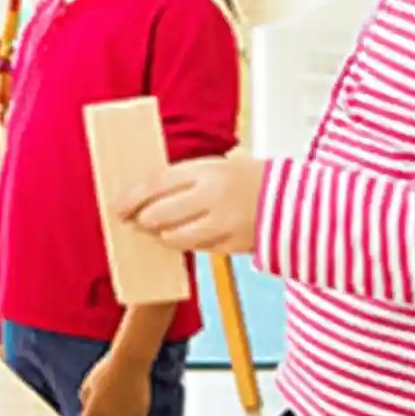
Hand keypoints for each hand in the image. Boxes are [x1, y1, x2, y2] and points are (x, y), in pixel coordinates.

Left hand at [77, 355, 149, 415]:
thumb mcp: (90, 380)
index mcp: (94, 410)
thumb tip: (86, 408)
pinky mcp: (140, 413)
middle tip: (103, 412)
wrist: (129, 363)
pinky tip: (132, 408)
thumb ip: (84, 396)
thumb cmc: (107, 369)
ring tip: (120, 411)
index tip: (87, 414)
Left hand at [116, 157, 266, 253]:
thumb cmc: (248, 180)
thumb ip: (184, 180)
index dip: (131, 197)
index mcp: (206, 170)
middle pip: (160, 214)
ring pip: (175, 237)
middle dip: (142, 220)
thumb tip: (145, 196)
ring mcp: (223, 223)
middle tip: (134, 221)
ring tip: (158, 230)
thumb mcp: (216, 167)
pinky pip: (197, 248)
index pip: (155, 184)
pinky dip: (186, 244)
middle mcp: (213, 196)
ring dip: (161, 236)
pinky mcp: (232, 244)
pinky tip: (182, 237)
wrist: (297, 200)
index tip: (118, 206)